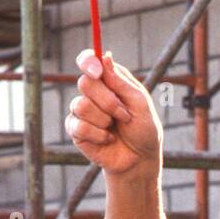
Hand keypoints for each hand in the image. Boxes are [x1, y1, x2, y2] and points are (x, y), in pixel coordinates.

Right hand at [65, 49, 162, 177]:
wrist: (139, 160)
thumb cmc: (143, 130)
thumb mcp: (140, 103)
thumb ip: (121, 82)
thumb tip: (104, 57)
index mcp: (108, 80)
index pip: (89, 61)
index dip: (88, 61)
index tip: (96, 70)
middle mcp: (93, 93)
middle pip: (85, 83)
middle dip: (107, 101)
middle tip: (123, 115)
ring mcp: (82, 111)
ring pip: (81, 105)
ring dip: (104, 120)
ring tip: (115, 128)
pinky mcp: (76, 130)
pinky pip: (80, 126)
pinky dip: (98, 135)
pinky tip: (107, 139)